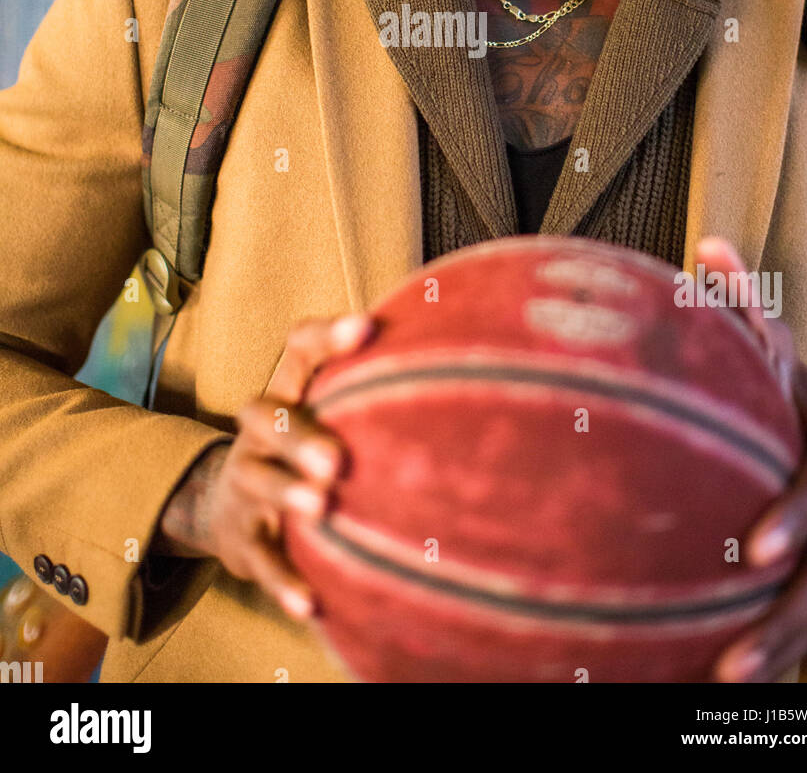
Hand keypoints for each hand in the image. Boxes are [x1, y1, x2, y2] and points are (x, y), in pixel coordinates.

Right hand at [154, 312, 375, 620]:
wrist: (223, 510)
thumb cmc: (304, 450)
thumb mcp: (325, 414)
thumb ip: (373, 391)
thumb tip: (461, 354)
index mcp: (287, 392)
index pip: (299, 350)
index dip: (327, 336)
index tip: (367, 326)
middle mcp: (259, 432)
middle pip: (267, 417)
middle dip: (301, 434)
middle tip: (337, 460)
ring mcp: (245, 482)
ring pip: (258, 480)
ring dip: (287, 493)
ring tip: (322, 507)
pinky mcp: (241, 538)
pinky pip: (260, 559)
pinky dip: (283, 580)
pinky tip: (311, 602)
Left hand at [694, 237, 806, 681]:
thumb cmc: (775, 378)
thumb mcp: (767, 341)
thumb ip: (741, 304)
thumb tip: (710, 247)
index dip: (798, 519)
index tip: (754, 551)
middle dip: (787, 618)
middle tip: (734, 657)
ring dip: (778, 649)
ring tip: (726, 683)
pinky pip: (801, 617)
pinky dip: (773, 648)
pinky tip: (716, 677)